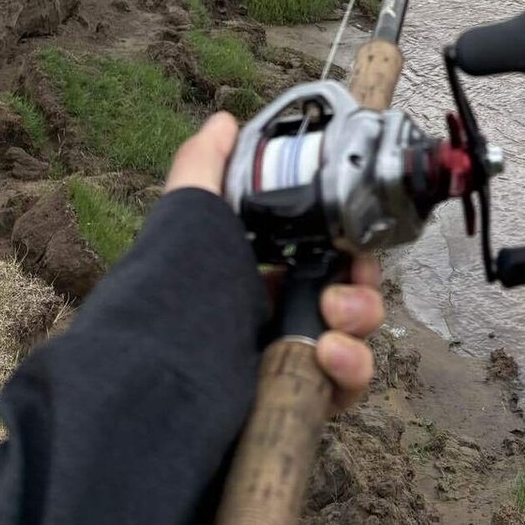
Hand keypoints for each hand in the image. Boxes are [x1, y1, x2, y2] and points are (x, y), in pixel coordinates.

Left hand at [164, 111, 384, 409]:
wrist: (161, 383)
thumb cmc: (178, 298)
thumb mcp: (189, 219)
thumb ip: (204, 166)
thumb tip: (224, 121)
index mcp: (261, 279)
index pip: (325, 256)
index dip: (347, 244)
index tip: (353, 237)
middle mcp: (279, 320)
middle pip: (351, 295)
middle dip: (362, 282)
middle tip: (350, 278)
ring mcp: (292, 363)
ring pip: (358, 337)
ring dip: (359, 318)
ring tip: (332, 316)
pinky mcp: (300, 403)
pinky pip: (347, 386)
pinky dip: (350, 367)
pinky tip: (328, 352)